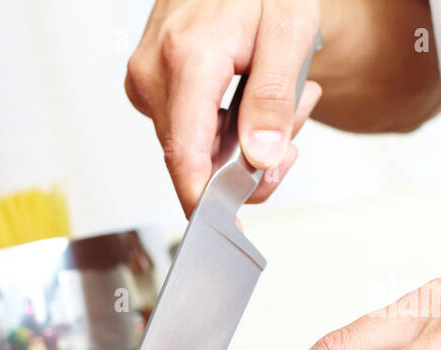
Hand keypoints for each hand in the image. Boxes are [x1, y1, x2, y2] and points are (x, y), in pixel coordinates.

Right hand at [125, 0, 322, 213]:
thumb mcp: (289, 29)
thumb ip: (274, 98)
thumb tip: (260, 157)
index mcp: (185, 58)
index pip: (185, 155)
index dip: (207, 201)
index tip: (230, 229)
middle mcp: (152, 73)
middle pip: (194, 158)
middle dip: (250, 157)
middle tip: (296, 121)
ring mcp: (145, 81)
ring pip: (193, 147)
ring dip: (242, 138)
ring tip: (284, 94)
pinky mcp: (148, 84)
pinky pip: (186, 128)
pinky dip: (224, 123)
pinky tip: (250, 92)